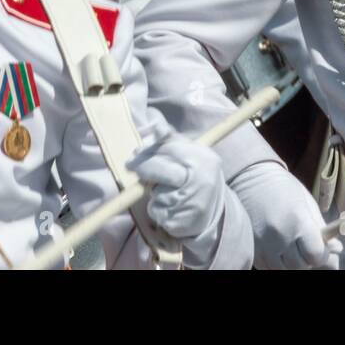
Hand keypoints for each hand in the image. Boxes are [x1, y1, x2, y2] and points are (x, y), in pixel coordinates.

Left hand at [127, 118, 228, 261]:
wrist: (212, 215)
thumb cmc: (197, 178)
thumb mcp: (193, 155)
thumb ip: (173, 140)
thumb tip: (155, 123)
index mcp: (204, 159)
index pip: (169, 148)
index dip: (149, 149)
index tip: (136, 152)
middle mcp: (199, 180)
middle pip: (158, 169)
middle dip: (143, 167)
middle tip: (131, 166)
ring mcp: (189, 202)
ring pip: (155, 191)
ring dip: (153, 190)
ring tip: (168, 191)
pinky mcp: (178, 221)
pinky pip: (156, 210)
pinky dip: (157, 208)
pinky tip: (169, 207)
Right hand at [231, 160, 340, 268]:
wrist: (249, 178)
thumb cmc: (282, 188)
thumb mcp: (307, 203)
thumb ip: (321, 228)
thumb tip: (336, 249)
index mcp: (298, 221)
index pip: (316, 255)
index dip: (323, 255)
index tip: (325, 250)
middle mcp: (279, 236)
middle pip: (300, 266)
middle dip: (308, 259)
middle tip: (309, 248)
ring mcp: (262, 245)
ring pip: (283, 270)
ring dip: (292, 263)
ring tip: (293, 248)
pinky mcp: (251, 249)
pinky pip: (267, 267)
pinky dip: (276, 263)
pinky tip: (279, 250)